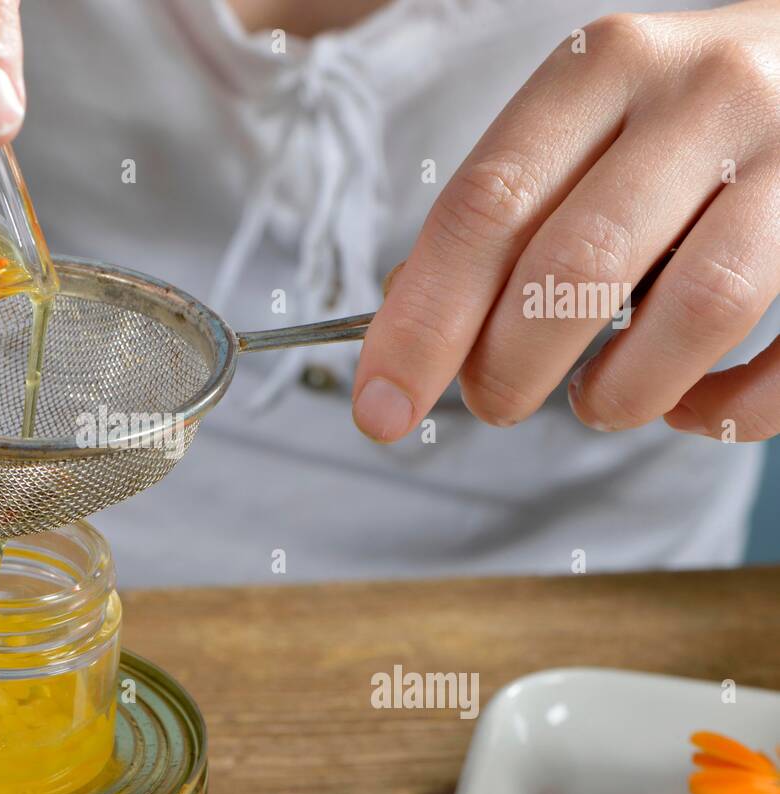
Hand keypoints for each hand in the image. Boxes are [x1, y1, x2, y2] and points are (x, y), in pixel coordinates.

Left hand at [354, 2, 779, 442]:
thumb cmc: (682, 114)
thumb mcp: (583, 123)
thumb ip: (503, 207)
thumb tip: (406, 314)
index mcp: (603, 70)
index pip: (484, 208)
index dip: (421, 324)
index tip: (379, 406)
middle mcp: (703, 97)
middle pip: (573, 266)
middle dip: (507, 368)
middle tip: (493, 402)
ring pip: (694, 311)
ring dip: (619, 392)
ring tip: (595, 403)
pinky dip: (728, 410)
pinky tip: (690, 408)